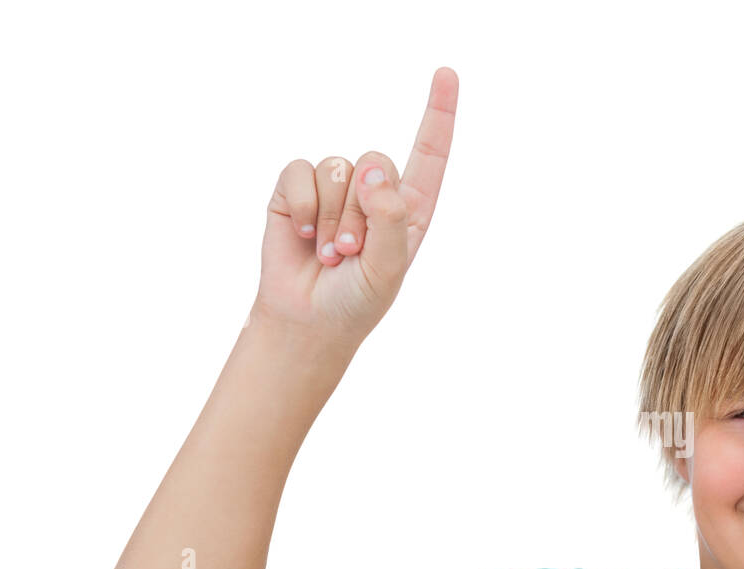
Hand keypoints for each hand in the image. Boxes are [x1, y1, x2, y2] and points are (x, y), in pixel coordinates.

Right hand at [248, 67, 457, 350]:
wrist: (308, 320)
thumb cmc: (357, 299)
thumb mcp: (388, 268)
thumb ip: (390, 219)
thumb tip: (374, 171)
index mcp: (410, 208)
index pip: (429, 153)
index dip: (438, 113)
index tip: (447, 74)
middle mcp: (374, 192)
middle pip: (376, 159)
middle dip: (361, 211)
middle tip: (351, 254)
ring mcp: (335, 189)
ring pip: (338, 167)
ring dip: (333, 216)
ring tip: (330, 253)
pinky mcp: (296, 190)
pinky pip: (300, 170)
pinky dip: (304, 206)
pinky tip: (304, 236)